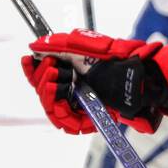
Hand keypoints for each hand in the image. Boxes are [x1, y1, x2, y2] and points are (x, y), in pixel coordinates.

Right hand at [21, 29, 167, 134]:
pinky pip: (67, 123)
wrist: (139, 75)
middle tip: (52, 68)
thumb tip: (35, 45)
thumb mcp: (87, 45)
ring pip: (51, 108)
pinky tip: (59, 99)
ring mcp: (81, 105)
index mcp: (71, 72)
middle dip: (41, 79)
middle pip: (43, 92)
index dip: (33, 70)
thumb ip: (59, 45)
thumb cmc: (118, 58)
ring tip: (55, 80)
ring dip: (47, 94)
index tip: (27, 60)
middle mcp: (74, 90)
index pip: (43, 75)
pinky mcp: (89, 120)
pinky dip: (59, 112)